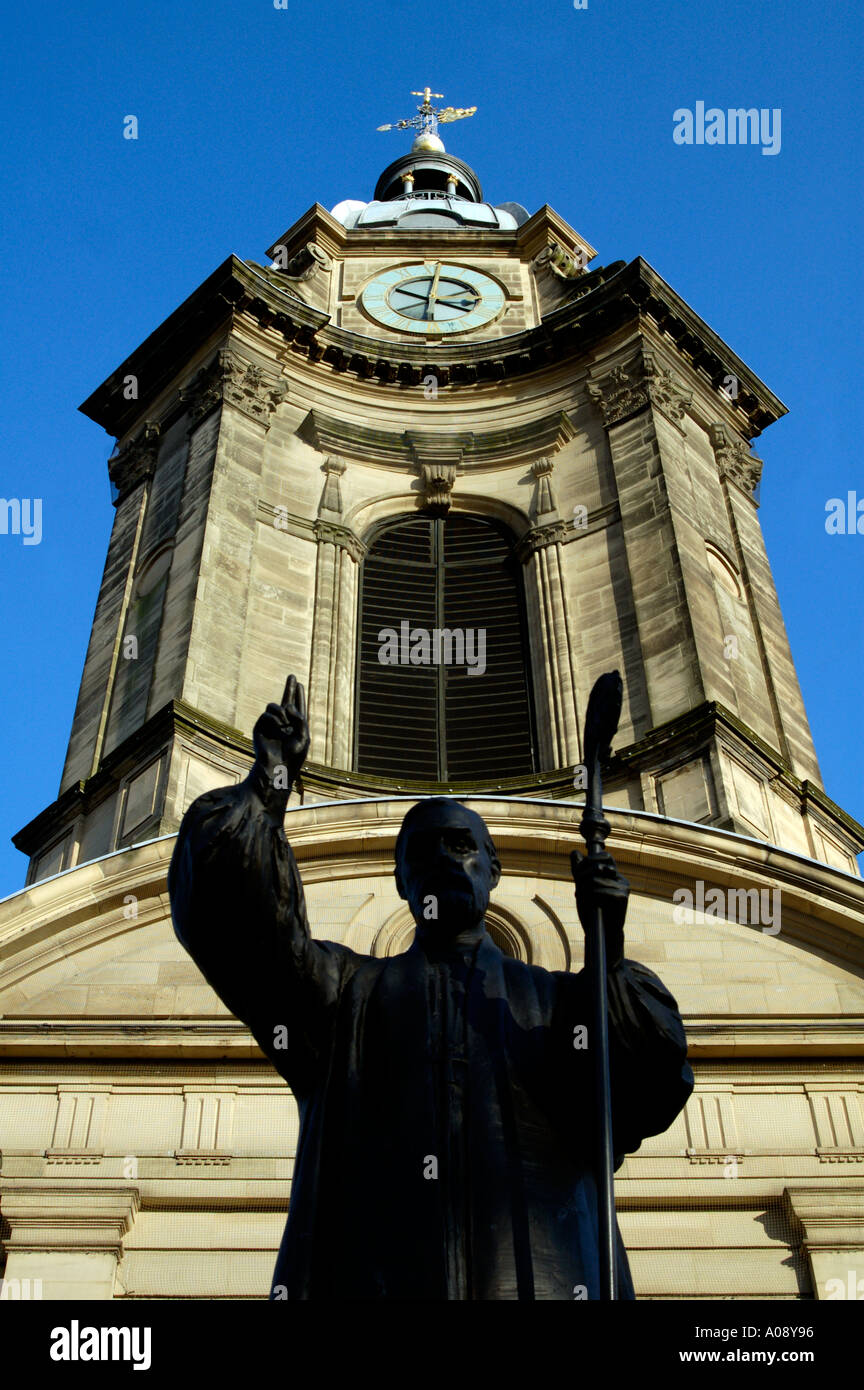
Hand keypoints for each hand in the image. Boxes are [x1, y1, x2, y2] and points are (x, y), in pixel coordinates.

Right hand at [248, 675, 309, 818]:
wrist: (277, 766)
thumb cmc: (293, 755)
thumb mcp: (303, 735)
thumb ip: (299, 718)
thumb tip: (287, 705)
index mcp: (296, 726)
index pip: (298, 708)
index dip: (299, 696)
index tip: (299, 685)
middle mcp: (284, 723)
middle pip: (286, 701)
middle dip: (289, 688)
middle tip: (292, 676)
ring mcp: (272, 724)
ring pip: (275, 705)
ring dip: (281, 711)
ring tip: (285, 721)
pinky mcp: (261, 726)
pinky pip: (268, 713)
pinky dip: (275, 718)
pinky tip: (279, 726)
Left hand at [570, 848, 627, 968]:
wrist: (603, 932)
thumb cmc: (593, 910)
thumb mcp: (583, 887)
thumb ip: (579, 870)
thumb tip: (574, 851)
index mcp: (614, 875)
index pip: (605, 856)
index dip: (591, 860)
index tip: (580, 872)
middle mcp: (620, 878)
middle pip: (600, 864)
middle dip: (585, 874)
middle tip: (579, 887)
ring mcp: (623, 886)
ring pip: (596, 879)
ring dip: (585, 890)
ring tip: (585, 901)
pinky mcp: (622, 896)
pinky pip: (600, 890)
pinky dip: (592, 898)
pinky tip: (594, 906)